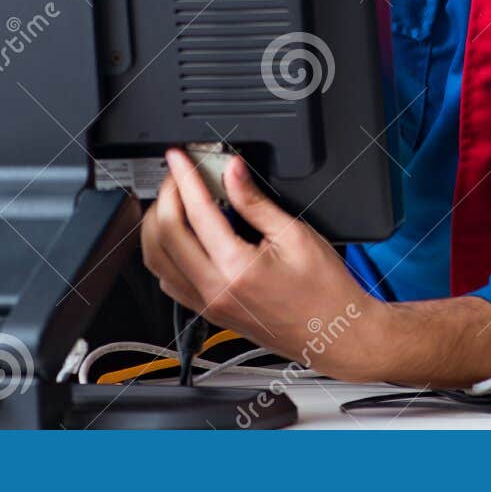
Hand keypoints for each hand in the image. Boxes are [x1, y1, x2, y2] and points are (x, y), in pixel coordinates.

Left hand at [139, 149, 384, 380]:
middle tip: (177, 175)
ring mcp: (208, 305)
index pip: (196, 212)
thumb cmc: (324, 291)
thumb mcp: (294, 234)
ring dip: (158, 225)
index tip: (179, 158)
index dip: (184, 177)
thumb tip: (233, 172)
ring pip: (157, 261)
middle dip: (165, 196)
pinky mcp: (209, 312)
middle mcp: (214, 291)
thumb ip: (256, 202)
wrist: (333, 333)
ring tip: (173, 200)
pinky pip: (169, 281)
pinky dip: (164, 252)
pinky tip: (180, 236)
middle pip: (165, 235)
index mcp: (236, 269)